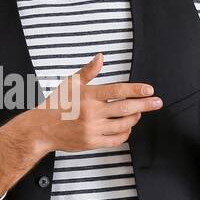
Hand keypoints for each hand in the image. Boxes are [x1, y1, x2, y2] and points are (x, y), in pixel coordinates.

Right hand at [29, 52, 162, 153]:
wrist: (42, 129)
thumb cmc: (56, 104)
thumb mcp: (71, 83)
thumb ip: (88, 71)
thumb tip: (101, 57)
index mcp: (88, 95)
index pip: (118, 91)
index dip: (136, 90)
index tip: (149, 89)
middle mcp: (91, 113)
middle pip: (125, 108)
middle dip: (145, 105)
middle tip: (157, 102)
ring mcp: (92, 129)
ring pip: (123, 125)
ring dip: (134, 118)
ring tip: (139, 112)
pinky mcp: (92, 142)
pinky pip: (115, 139)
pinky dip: (125, 133)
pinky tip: (127, 127)